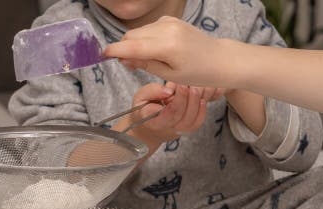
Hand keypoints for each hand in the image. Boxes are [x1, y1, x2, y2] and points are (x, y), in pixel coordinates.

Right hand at [104, 16, 233, 87]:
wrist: (220, 59)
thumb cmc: (198, 73)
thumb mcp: (170, 75)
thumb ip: (146, 65)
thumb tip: (125, 59)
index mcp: (166, 46)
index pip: (132, 46)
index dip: (115, 51)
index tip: (103, 55)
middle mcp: (166, 29)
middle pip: (131, 36)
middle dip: (125, 49)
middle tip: (129, 66)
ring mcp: (169, 22)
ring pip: (139, 31)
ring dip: (134, 44)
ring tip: (143, 61)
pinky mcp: (171, 20)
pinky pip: (149, 28)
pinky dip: (145, 39)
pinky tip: (153, 51)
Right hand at [121, 82, 221, 146]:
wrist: (149, 125)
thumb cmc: (145, 107)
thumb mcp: (141, 96)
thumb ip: (152, 91)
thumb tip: (169, 90)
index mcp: (153, 121)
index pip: (169, 114)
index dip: (178, 100)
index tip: (180, 85)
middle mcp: (168, 128)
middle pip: (182, 117)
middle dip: (188, 98)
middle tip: (188, 84)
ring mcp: (179, 129)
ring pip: (192, 121)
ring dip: (196, 103)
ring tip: (195, 88)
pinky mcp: (187, 128)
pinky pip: (198, 122)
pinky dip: (202, 109)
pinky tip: (200, 98)